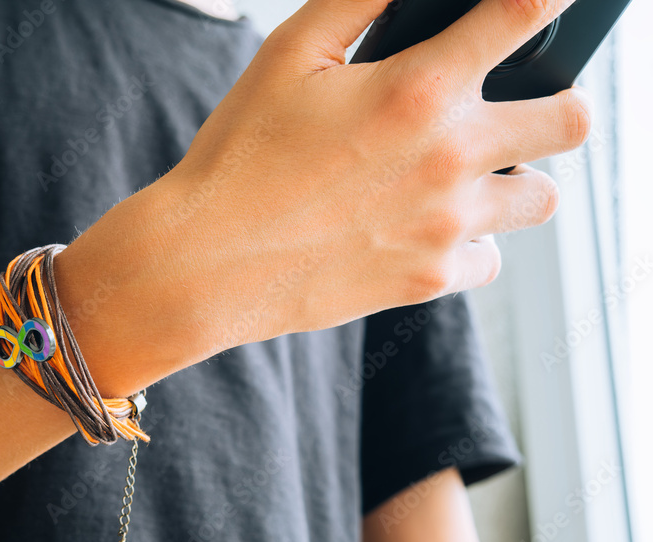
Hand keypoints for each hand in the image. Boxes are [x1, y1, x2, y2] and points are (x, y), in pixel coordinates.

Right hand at [150, 0, 591, 350]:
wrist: (205, 263)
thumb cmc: (237, 157)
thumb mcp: (286, 55)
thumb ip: (358, 0)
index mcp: (417, 89)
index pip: (525, 13)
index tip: (544, 6)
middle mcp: (449, 157)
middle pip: (571, 120)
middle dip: (554, 103)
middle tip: (511, 107)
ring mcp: (445, 225)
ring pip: (542, 199)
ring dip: (514, 181)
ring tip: (464, 177)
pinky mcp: (429, 280)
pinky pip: (489, 260)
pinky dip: (468, 244)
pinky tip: (425, 229)